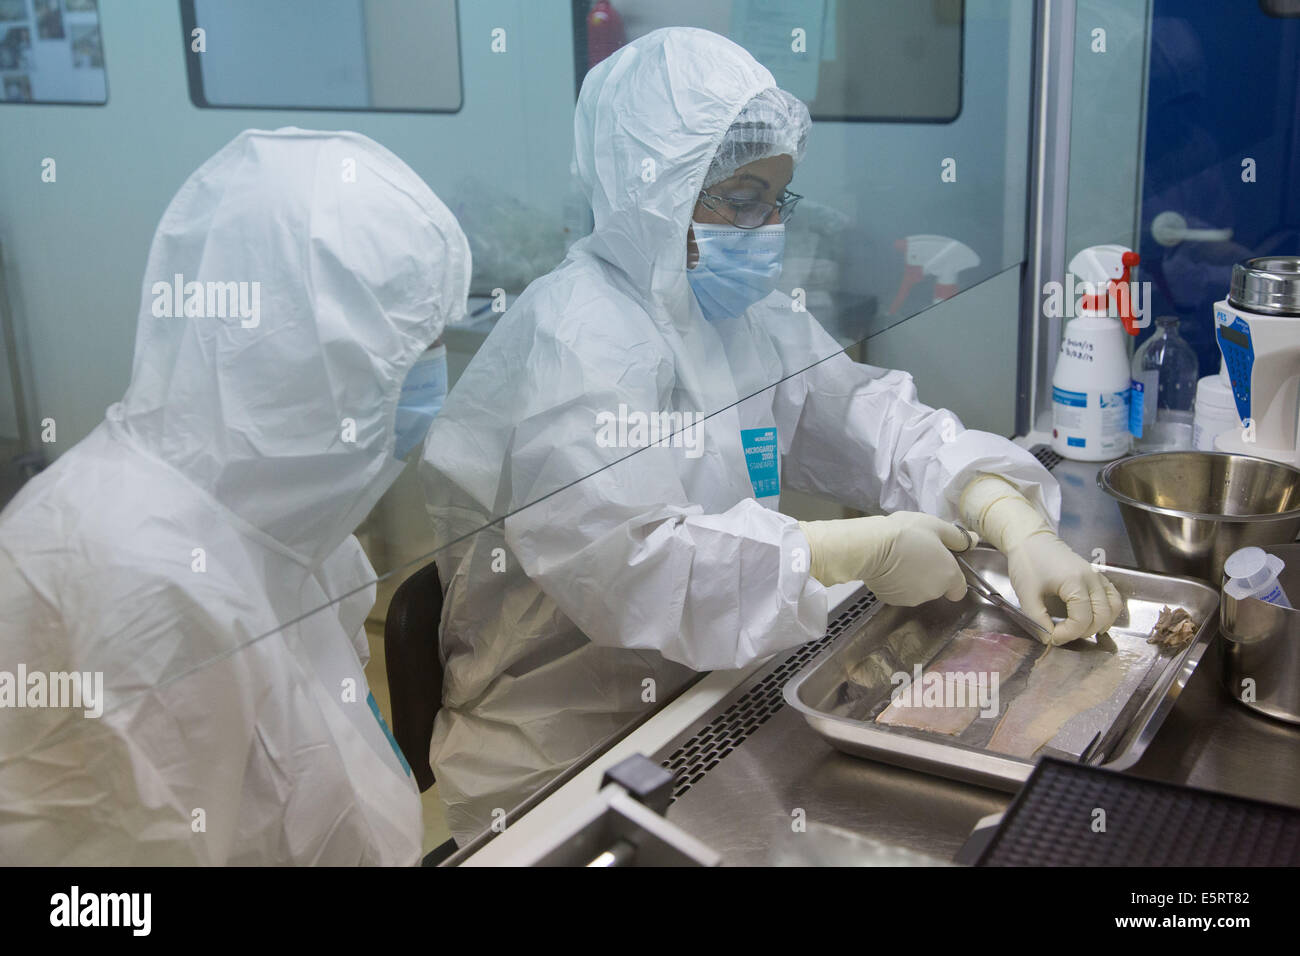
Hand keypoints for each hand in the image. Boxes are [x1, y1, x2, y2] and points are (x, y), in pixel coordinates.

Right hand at [798, 512, 978, 605]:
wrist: (871, 547)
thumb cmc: (906, 533)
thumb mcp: (935, 526)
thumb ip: (958, 536)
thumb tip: (974, 539)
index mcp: (948, 576)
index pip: (959, 589)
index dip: (952, 578)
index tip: (941, 565)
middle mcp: (932, 592)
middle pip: (936, 587)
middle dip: (929, 574)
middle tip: (917, 553)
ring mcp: (911, 599)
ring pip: (916, 591)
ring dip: (912, 579)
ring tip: (899, 558)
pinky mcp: (890, 600)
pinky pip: (898, 592)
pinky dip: (895, 583)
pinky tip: (887, 567)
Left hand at [1006, 531, 1122, 644]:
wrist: (1030, 539)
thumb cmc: (1027, 562)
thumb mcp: (1026, 594)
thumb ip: (1038, 620)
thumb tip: (1050, 640)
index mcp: (1075, 582)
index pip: (1082, 620)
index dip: (1068, 634)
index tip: (1052, 637)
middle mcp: (1092, 579)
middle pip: (1101, 617)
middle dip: (1083, 632)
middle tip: (1062, 634)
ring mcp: (1097, 576)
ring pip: (1113, 608)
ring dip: (1099, 624)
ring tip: (1077, 629)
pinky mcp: (1097, 575)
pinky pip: (1113, 597)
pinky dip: (1107, 612)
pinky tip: (1092, 618)